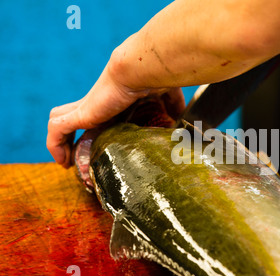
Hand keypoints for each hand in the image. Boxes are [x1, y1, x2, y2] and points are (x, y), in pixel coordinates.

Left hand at [47, 65, 184, 168]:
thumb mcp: (166, 94)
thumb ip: (172, 104)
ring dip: (59, 141)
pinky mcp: (81, 113)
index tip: (99, 146)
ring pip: (58, 120)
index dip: (93, 126)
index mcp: (114, 101)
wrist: (142, 68)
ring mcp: (87, 108)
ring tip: (66, 161)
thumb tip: (180, 116)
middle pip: (71, 117)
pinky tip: (63, 161)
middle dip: (70, 138)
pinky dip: (55, 145)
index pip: (96, 112)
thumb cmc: (153, 76)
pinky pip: (57, 129)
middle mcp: (97, 104)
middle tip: (77, 158)